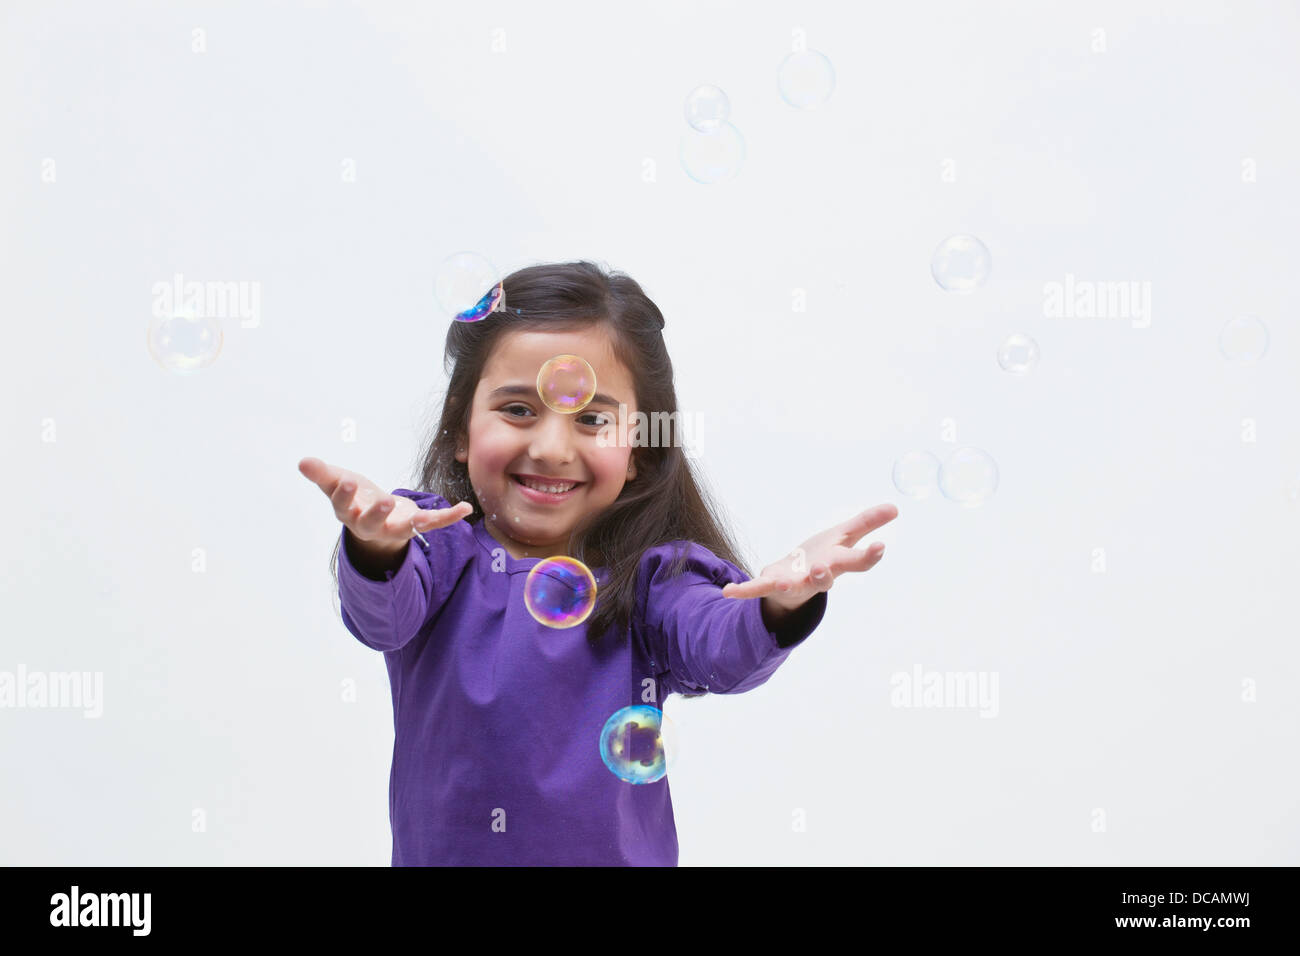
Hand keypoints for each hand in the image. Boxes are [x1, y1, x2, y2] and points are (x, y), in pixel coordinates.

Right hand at [297, 456, 471, 549]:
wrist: (375, 520)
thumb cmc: (355, 498)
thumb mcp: (338, 484)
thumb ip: (322, 475)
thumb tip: (303, 462)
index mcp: (348, 512)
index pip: (342, 506)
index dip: (344, 496)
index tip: (347, 482)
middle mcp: (370, 525)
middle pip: (370, 523)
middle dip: (377, 513)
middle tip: (385, 501)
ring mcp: (394, 528)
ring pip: (403, 529)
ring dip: (415, 522)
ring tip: (424, 517)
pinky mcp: (415, 526)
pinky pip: (434, 524)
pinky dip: (449, 517)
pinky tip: (465, 508)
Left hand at [721, 504, 898, 613]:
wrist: (793, 583)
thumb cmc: (821, 558)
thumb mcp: (842, 537)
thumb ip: (866, 523)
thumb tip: (895, 507)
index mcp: (836, 563)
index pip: (856, 561)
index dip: (869, 556)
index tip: (880, 546)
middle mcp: (817, 577)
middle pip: (826, 578)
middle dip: (826, 574)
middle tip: (826, 569)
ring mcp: (794, 583)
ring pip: (795, 586)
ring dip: (791, 584)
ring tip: (785, 583)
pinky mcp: (771, 585)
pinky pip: (757, 589)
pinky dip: (744, 590)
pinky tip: (729, 591)